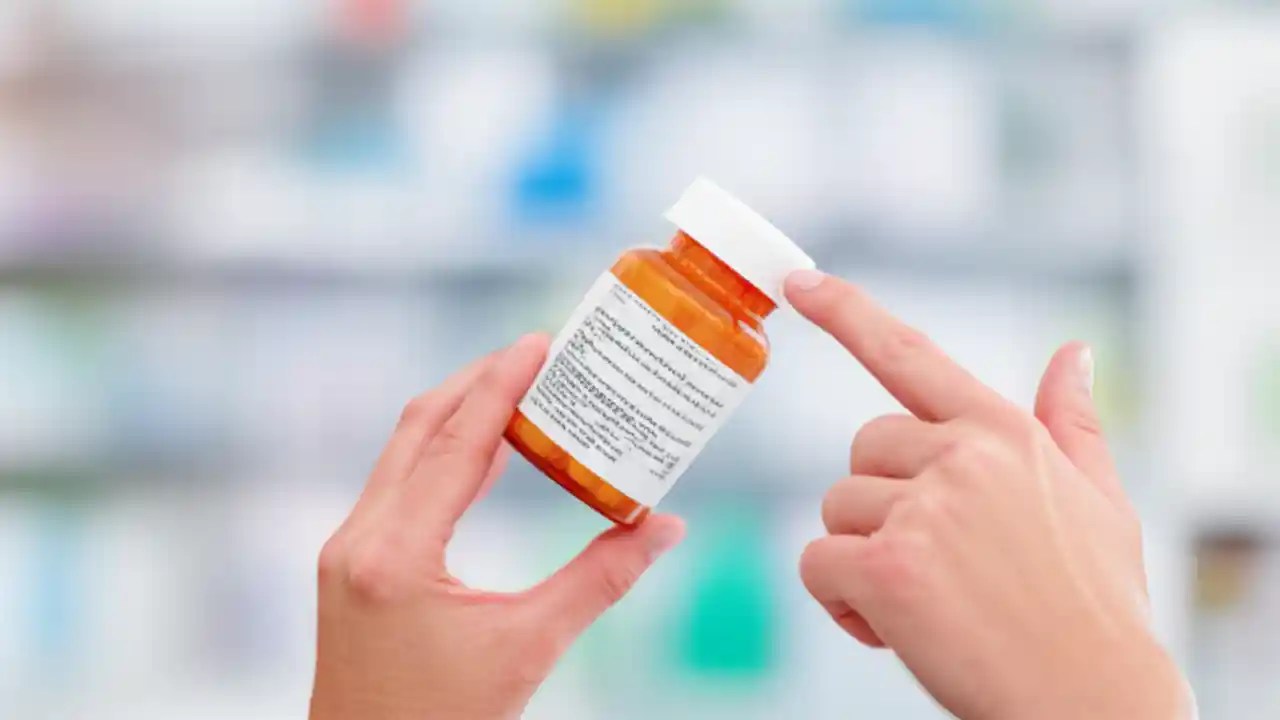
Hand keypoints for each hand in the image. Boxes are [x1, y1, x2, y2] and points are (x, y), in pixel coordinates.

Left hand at [309, 334, 685, 719]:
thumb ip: (598, 581)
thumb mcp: (529, 649)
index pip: (455, 444)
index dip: (501, 386)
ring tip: (521, 391)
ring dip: (460, 416)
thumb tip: (664, 528)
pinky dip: (443, 456)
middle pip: (419, 429)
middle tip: (538, 356)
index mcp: (395, 555)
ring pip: (404, 454)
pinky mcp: (352, 565)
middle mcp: (359, 540)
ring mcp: (347, 551)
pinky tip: (486, 454)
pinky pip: (399, 485)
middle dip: (478, 384)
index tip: (540, 343)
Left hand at [786, 272, 1189, 719]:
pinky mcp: (888, 567)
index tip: (798, 281)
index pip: (909, 355)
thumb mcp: (1101, 502)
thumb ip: (1071, 425)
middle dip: (882, 504)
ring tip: (928, 601)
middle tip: (937, 563)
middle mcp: (961, 457)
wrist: (1096, 701)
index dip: (847, 313)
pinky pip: (818, 563)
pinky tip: (894, 629)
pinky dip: (841, 601)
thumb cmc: (1096, 607)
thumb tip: (1072, 354)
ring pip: (835, 510)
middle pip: (862, 452)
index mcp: (1004, 432)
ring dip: (863, 557)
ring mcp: (923, 510)